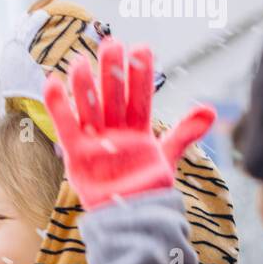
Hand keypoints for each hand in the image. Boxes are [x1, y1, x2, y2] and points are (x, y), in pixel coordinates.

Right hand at [43, 37, 214, 210]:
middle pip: (112, 95)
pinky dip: (58, 106)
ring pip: (89, 107)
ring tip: (79, 62)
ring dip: (83, 86)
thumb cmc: (147, 189)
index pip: (139, 95)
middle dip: (111, 72)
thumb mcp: (168, 158)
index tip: (141, 49)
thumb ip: (185, 133)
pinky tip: (51, 82)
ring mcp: (95, 139)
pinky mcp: (77, 154)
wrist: (128, 218)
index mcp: (138, 128)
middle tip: (111, 45)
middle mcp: (116, 129)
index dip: (140, 74)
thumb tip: (211, 110)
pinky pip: (66, 127)